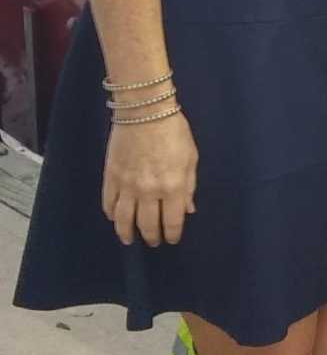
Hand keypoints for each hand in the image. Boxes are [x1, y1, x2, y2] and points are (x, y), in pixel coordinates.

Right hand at [102, 112, 197, 246]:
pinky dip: (111, 214)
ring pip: (123, 220)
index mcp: (173, 186)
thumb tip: (188, 210)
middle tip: (153, 242)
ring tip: (130, 240)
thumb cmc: (174, 132)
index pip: (172, 220)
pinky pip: (109, 203)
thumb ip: (189, 186)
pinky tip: (115, 219)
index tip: (172, 240)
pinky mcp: (110, 178)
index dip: (172, 234)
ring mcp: (127, 186)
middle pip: (146, 224)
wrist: (144, 112)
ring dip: (126, 233)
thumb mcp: (191, 158)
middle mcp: (148, 191)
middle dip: (151, 236)